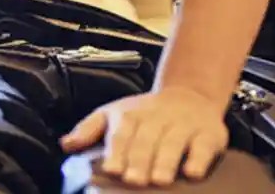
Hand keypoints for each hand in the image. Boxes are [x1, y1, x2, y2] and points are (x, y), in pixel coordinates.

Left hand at [60, 87, 229, 186]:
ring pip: (174, 141)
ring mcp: (184, 124)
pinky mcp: (208, 132)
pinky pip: (204, 145)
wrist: (190, 93)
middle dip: (140, 160)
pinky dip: (198, 158)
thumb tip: (66, 145)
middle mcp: (158, 117)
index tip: (113, 169)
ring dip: (166, 160)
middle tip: (134, 181)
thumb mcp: (115, 113)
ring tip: (159, 180)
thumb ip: (90, 129)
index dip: (117, 150)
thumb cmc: (147, 113)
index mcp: (132, 115)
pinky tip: (192, 173)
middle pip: (147, 139)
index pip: (123, 133)